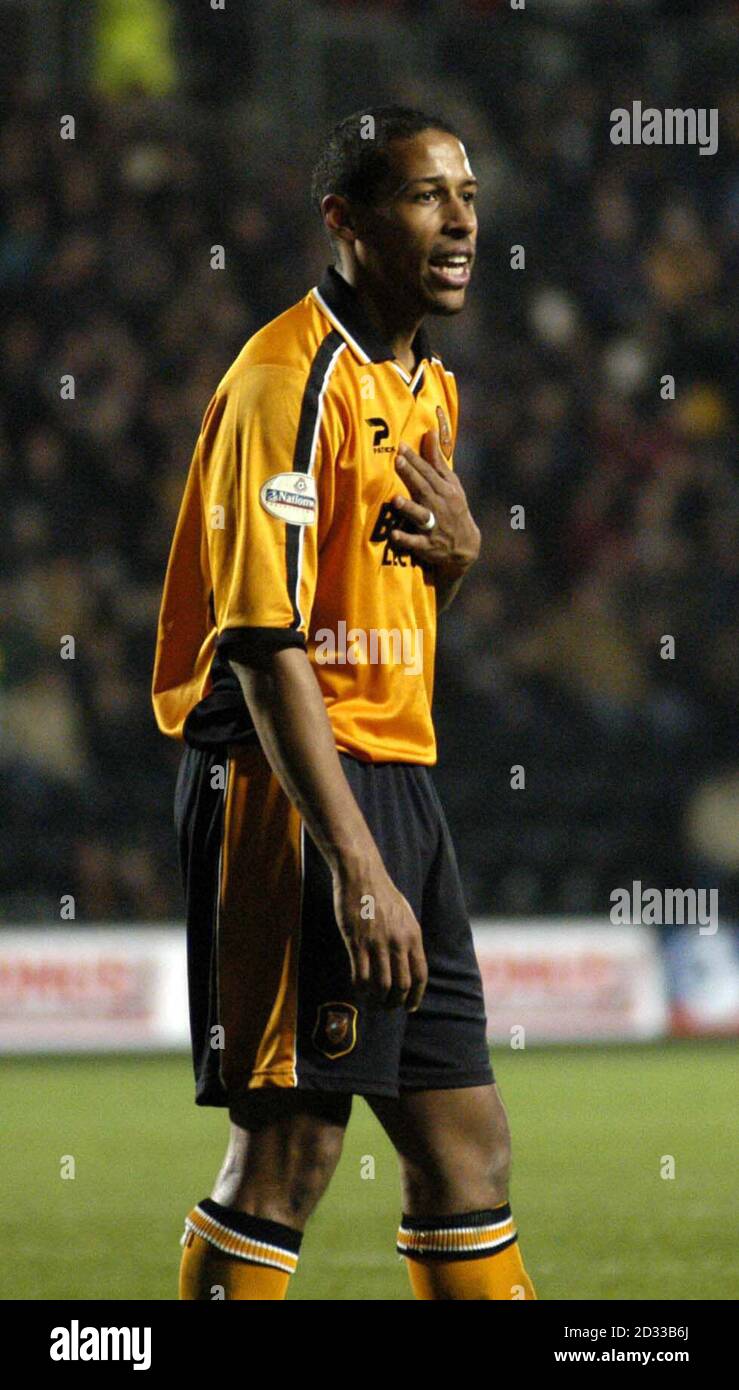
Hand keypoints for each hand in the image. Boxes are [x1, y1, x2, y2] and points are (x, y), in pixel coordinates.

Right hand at [332, 859, 427, 1011]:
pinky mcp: (357, 943)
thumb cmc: (381, 893)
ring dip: (377, 1000)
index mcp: (413, 936)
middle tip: (387, 1007)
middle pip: (402, 985)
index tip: (410, 1007)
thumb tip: (407, 961)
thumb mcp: (404, 915)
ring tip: (372, 1003)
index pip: (420, 975)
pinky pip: (361, 975)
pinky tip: (358, 989)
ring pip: (382, 985)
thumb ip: (407, 938)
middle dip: (395, 1002)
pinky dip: (360, 988)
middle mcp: (398, 942)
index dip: (416, 996)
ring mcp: (377, 944)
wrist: (361, 874)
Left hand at [390, 428, 480, 575]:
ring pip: (421, 515)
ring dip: (409, 508)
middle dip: (411, 475)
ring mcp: (434, 526)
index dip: (415, 459)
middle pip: (424, 488)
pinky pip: (416, 542)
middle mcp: (440, 506)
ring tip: (396, 500)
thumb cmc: (453, 509)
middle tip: (398, 460)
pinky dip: (406, 539)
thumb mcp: (451, 485)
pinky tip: (394, 535)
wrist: (465, 546)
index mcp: (445, 490)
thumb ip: (437, 460)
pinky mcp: (428, 546)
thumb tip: (430, 431)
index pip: (429, 472)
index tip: (401, 446)